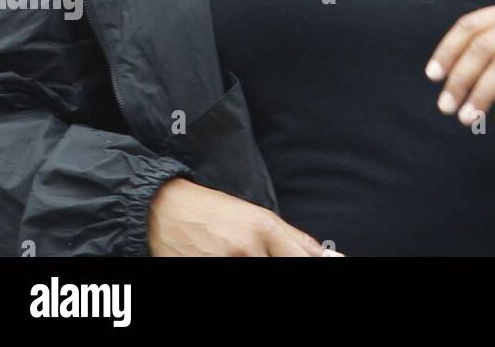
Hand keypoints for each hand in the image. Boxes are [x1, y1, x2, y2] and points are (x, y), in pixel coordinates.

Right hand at [148, 177, 341, 256]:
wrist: (165, 212)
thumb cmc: (215, 212)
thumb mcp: (258, 216)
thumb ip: (295, 239)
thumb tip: (329, 257)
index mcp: (263, 228)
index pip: (301, 258)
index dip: (314, 264)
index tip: (327, 265)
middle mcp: (245, 249)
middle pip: (284, 268)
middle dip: (284, 265)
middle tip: (266, 256)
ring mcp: (224, 265)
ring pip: (260, 275)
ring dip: (261, 268)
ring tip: (242, 255)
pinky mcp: (203, 274)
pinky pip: (233, 284)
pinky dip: (239, 274)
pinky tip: (230, 261)